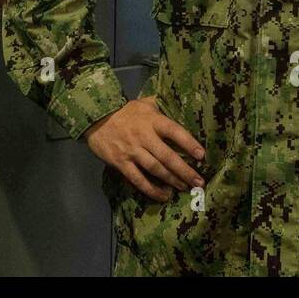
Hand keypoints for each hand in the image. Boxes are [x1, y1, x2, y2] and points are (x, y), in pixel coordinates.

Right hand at [83, 97, 206, 201]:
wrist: (96, 118)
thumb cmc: (126, 111)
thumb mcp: (144, 103)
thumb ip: (161, 104)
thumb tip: (179, 102)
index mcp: (152, 120)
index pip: (174, 131)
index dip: (189, 143)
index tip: (201, 155)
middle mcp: (143, 136)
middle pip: (167, 156)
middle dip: (185, 170)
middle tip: (198, 182)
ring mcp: (132, 151)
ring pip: (155, 169)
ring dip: (171, 180)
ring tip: (184, 188)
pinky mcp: (121, 163)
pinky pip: (138, 179)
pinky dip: (151, 190)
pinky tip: (163, 196)